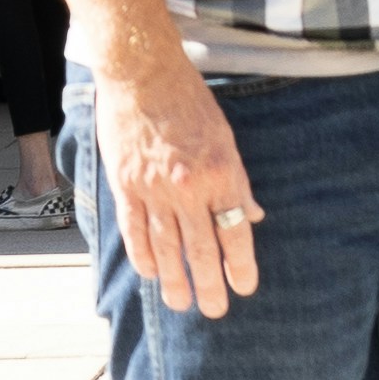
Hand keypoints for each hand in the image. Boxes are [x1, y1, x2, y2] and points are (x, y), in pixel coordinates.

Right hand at [91, 27, 259, 310]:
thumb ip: (238, 182)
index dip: (241, 268)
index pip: (236, 234)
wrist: (142, 70)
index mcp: (222, 174)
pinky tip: (151, 273)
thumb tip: (253, 217)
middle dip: (210, 287)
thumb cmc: (189, 100)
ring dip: (175, 282)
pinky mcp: (125, 182)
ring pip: (167, 249)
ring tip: (181, 303)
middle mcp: (189, 186)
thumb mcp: (226, 138)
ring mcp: (154, 187)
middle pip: (202, 251)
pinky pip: (134, 230)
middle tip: (215, 310)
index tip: (243, 287)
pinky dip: (143, 256)